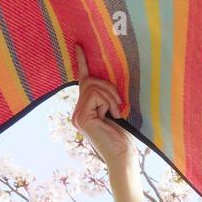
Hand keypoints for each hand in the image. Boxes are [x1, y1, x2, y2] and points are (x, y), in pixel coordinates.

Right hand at [70, 43, 131, 167]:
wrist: (123, 156)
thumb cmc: (124, 136)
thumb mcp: (115, 109)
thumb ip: (106, 96)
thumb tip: (103, 79)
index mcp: (85, 110)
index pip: (83, 82)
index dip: (82, 62)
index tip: (79, 46)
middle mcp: (77, 112)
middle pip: (90, 81)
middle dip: (108, 88)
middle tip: (119, 104)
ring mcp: (77, 115)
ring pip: (93, 87)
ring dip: (111, 97)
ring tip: (116, 113)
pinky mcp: (81, 117)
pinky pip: (95, 95)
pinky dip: (108, 102)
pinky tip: (112, 116)